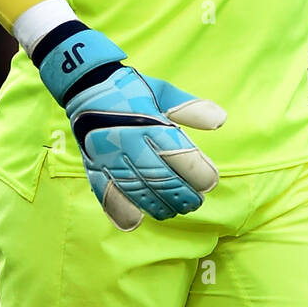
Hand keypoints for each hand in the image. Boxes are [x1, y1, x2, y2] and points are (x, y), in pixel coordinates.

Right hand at [36, 23, 223, 230]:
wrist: (87, 85)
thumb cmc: (132, 90)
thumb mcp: (163, 92)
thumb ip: (190, 109)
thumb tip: (220, 119)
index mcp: (150, 123)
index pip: (180, 155)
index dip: (198, 173)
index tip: (210, 182)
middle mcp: (130, 142)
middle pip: (161, 178)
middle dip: (182, 195)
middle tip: (195, 202)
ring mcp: (110, 157)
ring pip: (137, 190)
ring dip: (158, 205)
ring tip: (174, 211)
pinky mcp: (94, 165)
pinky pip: (105, 192)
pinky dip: (119, 210)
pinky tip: (135, 221)